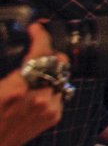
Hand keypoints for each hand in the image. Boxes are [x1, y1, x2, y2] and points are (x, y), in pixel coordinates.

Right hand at [0, 24, 66, 145]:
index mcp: (15, 90)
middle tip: (37, 49)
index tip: (36, 29)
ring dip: (51, 68)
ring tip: (38, 67)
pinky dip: (52, 84)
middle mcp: (37, 98)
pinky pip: (60, 90)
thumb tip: (11, 54)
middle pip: (58, 61)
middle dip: (49, 51)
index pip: (39, 53)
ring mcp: (49, 108)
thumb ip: (6, 71)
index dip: (40, 36)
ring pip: (62, 74)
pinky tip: (38, 86)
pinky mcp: (54, 117)